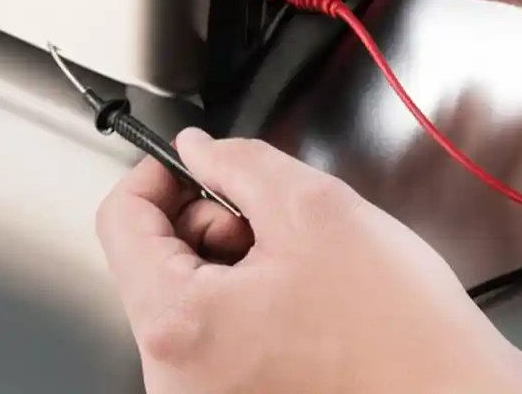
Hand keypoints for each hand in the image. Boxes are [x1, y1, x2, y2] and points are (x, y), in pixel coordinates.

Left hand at [96, 129, 521, 392]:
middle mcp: (174, 378)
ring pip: (184, 298)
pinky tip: (300, 304)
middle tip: (267, 221)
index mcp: (177, 326)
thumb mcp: (315, 210)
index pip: (118, 222)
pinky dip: (243, 304)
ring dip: (229, 263)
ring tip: (297, 268)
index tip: (190, 163)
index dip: (155, 175)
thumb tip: (199, 150)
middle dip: (205, 223)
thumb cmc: (403, 339)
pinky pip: (211, 337)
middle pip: (149, 263)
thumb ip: (239, 163)